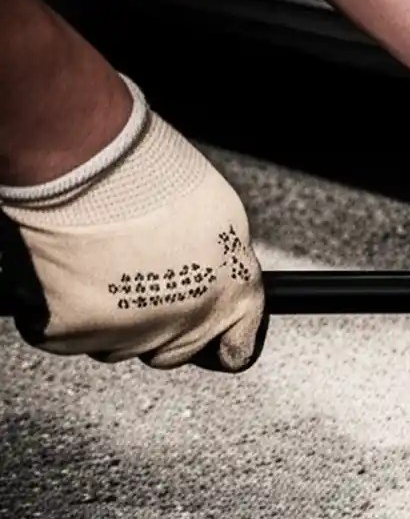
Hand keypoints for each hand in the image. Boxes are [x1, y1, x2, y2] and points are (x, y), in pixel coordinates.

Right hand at [0, 99, 265, 371]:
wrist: (90, 168)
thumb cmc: (156, 178)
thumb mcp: (222, 217)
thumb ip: (223, 263)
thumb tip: (216, 274)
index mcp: (231, 298)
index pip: (236, 349)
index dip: (221, 339)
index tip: (216, 339)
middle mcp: (186, 327)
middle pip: (172, 350)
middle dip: (159, 325)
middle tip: (138, 280)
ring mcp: (129, 336)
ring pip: (119, 344)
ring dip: (112, 318)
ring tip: (100, 267)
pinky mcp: (74, 334)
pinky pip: (69, 335)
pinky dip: (63, 313)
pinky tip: (66, 275)